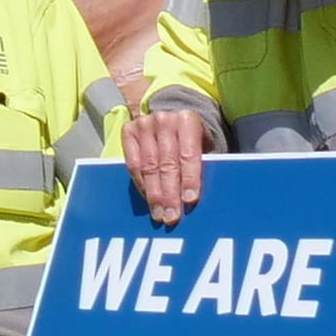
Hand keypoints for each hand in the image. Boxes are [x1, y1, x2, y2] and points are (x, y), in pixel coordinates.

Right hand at [125, 104, 208, 225]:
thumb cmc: (194, 141)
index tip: (190, 201)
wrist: (173, 120)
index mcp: (188, 120)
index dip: (190, 179)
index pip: (188, 154)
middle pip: (166, 163)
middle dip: (169, 193)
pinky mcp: (129, 130)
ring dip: (154, 194)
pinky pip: (133, 163)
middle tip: (172, 216)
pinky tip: (148, 199)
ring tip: (159, 214)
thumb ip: (206, 166)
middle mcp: (164, 119)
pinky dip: (141, 184)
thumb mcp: (206, 147)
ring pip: (148, 166)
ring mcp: (144, 124)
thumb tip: (201, 197)